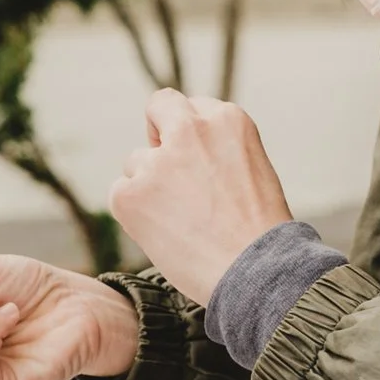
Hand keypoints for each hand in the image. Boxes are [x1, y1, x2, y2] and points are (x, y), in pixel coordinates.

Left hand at [109, 91, 295, 303]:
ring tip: (181, 221)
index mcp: (227, 119)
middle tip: (164, 167)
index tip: (194, 158)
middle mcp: (190, 130)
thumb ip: (216, 149)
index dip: (189, 134)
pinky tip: (165, 234)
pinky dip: (134, 213)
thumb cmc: (258, 231)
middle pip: (159, 107)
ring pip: (136, 161)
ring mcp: (157, 161)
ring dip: (149, 185)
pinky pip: (121, 193)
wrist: (256, 272)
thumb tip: (180, 150)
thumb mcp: (250, 168)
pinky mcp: (129, 193)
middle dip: (158, 130)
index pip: (190, 107)